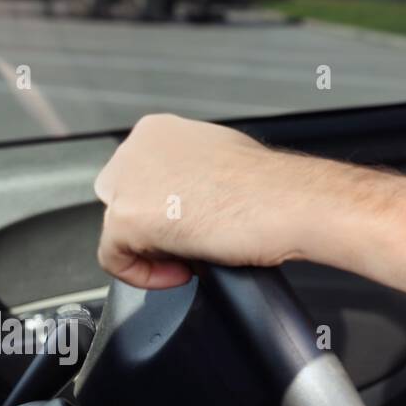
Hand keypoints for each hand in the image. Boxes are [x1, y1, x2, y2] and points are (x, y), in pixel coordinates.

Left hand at [94, 114, 323, 287]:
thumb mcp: (222, 158)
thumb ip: (189, 171)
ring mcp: (128, 181)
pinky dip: (146, 275)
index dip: (163, 207)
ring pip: (118, 230)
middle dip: (152, 226)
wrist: (291, 202)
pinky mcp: (126, 218)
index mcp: (158, 130)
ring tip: (195, 254)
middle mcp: (136, 148)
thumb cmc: (274, 186)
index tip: (192, 220)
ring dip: (154, 250)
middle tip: (192, 240)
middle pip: (120, 201)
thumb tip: (186, 196)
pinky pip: (115, 259)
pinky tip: (184, 271)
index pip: (137, 177)